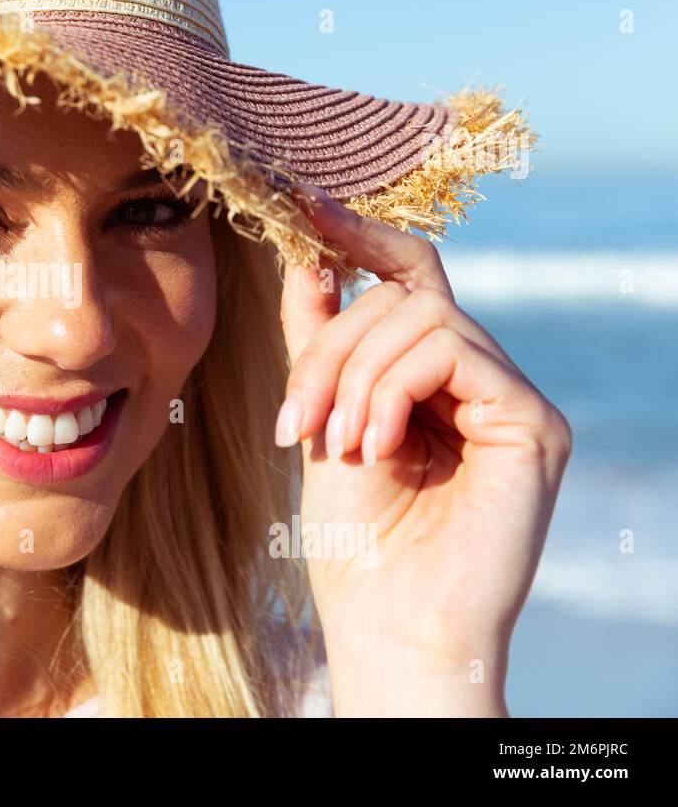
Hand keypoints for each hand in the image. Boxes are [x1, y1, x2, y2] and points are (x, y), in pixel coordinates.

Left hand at [277, 184, 571, 715]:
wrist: (386, 623)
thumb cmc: (352, 538)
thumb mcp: (320, 418)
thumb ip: (319, 340)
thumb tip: (304, 253)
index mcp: (431, 376)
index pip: (408, 275)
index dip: (358, 234)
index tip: (301, 202)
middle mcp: (480, 378)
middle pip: (401, 295)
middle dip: (330, 349)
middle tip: (294, 422)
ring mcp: (511, 397)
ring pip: (423, 316)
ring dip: (353, 375)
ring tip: (331, 445)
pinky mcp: (532, 422)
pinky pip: (452, 352)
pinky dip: (392, 390)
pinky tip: (370, 448)